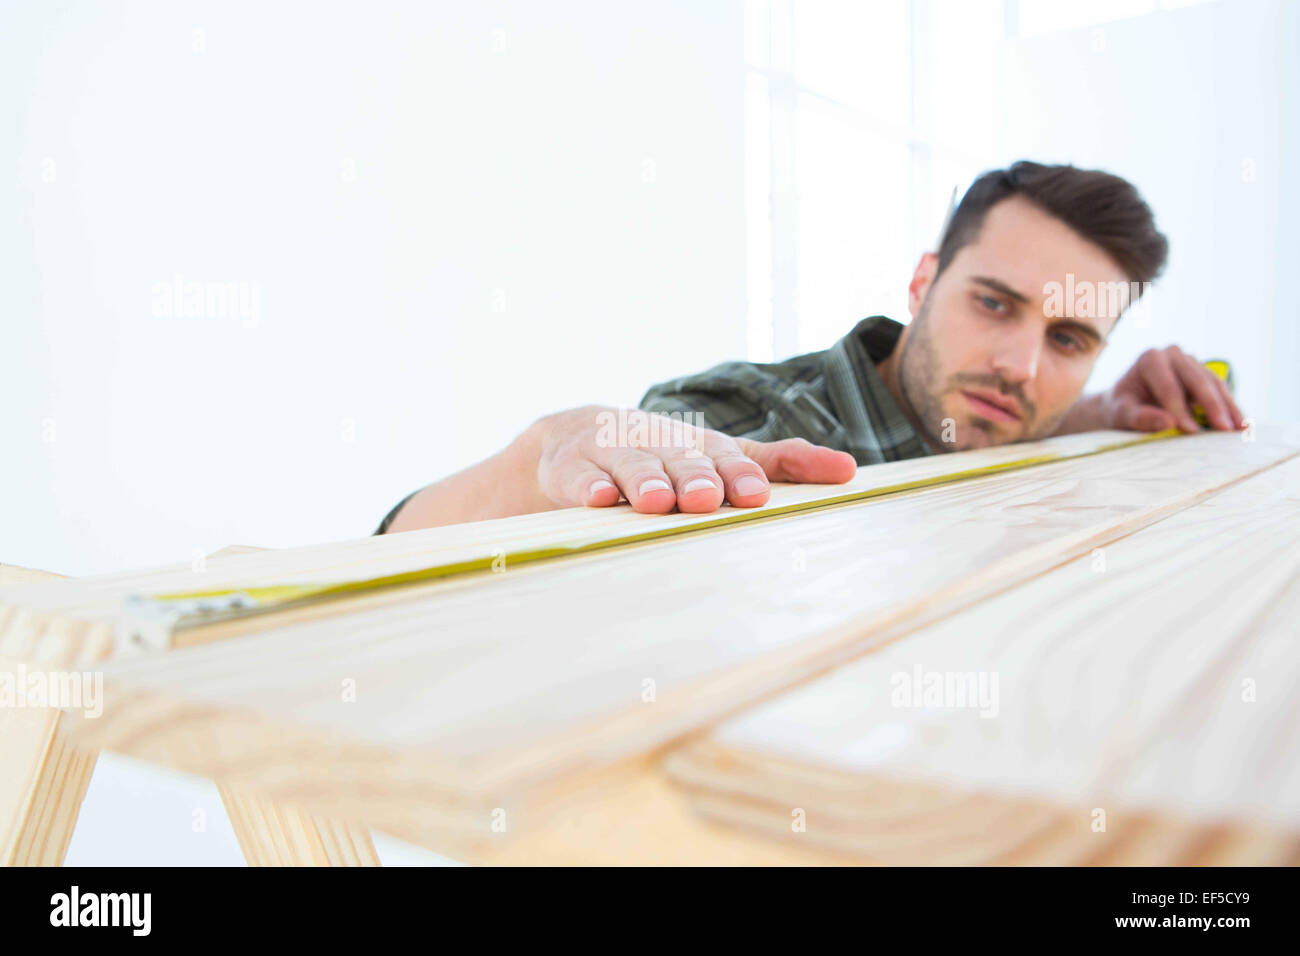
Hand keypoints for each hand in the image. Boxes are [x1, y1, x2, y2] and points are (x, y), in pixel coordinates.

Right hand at [534, 405, 857, 513]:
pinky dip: (587, 486)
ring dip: (644, 481)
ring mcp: (613, 451)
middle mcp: (660, 442)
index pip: (725, 458)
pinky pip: (578, 477)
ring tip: (655, 501)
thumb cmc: (665, 453)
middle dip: (694, 477)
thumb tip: (851, 470)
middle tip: (706, 499)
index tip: (755, 497)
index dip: (738, 476)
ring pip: (631, 465)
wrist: (575, 435)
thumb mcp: (719, 455)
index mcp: (699, 444)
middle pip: (680, 460)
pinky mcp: (570, 465)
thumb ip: (781, 462)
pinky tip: (598, 499)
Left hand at [1103, 346, 1244, 432]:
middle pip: (1196, 380)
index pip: (1168, 386)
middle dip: (1211, 406)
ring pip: (1214, 384)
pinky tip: (1241, 424)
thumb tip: (1168, 422)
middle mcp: (1173, 354)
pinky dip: (1231, 407)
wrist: (1127, 401)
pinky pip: (1221, 390)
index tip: (1189, 430)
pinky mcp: (1204, 374)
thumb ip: (1140, 417)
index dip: (1180, 409)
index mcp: (1150, 359)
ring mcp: (1191, 362)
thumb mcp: (1122, 413)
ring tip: (1240, 429)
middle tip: (1224, 429)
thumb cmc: (1122, 406)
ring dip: (1228, 407)